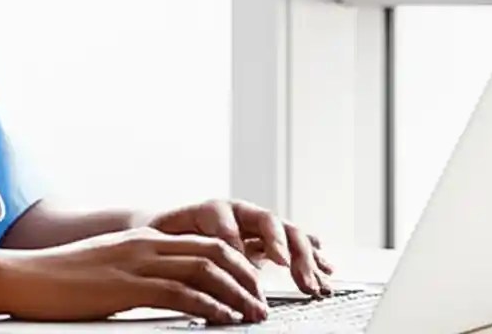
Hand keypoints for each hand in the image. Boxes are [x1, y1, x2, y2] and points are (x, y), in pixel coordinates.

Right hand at [0, 227, 269, 325]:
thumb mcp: (108, 269)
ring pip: (204, 270)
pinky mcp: (126, 286)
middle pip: (214, 252)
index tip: (253, 286)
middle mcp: (146, 244)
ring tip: (252, 314)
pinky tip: (221, 318)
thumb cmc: (60, 279)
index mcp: (144, 239)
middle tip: (263, 303)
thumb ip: (140, 275)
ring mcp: (137, 263)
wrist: (24, 277)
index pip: (205, 243)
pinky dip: (208, 305)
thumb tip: (169, 293)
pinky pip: (179, 293)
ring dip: (236, 293)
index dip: (237, 264)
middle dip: (246, 278)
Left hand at [142, 199, 334, 296]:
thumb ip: (182, 250)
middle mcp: (240, 211)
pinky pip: (296, 244)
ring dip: (305, 258)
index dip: (235, 241)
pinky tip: (327, 269)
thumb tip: (200, 271)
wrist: (169, 227)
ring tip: (315, 284)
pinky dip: (312, 257)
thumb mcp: (164, 239)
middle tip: (292, 271)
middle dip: (284, 247)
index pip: (227, 221)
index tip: (242, 264)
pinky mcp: (268, 237)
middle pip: (269, 222)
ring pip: (288, 233)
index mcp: (211, 209)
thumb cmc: (165, 235)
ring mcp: (257, 223)